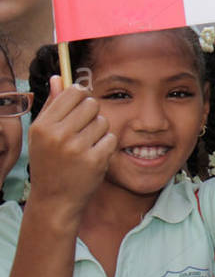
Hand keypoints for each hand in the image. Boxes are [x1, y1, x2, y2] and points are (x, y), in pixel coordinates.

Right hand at [26, 77, 115, 226]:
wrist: (55, 200)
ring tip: (85, 146)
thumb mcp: (42, 135)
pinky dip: (105, 146)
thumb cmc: (49, 162)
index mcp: (43, 126)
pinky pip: (110, 138)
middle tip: (82, 130)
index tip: (79, 107)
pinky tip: (93, 157)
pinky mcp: (95, 160)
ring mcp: (77, 148)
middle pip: (92, 104)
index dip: (81, 97)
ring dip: (99, 131)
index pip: (74, 92)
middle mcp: (58, 135)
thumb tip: (58, 77)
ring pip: (103, 121)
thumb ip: (52, 105)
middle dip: (91, 114)